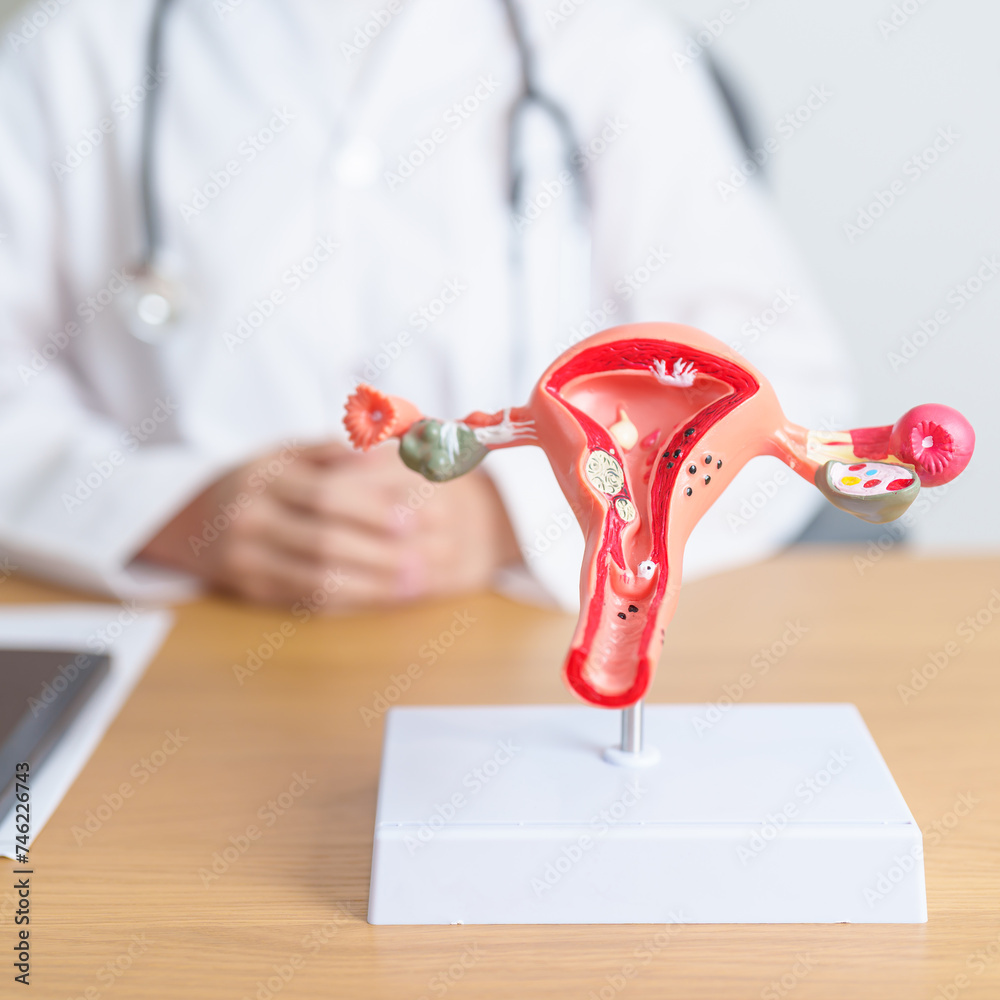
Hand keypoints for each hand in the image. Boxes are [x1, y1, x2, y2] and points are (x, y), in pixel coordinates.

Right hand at [139, 440, 521, 610]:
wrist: (191, 520)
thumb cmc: (262, 481)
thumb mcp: (289, 453)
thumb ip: (338, 452)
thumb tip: (392, 450)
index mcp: (265, 476)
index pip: (325, 495)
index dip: (373, 508)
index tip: (415, 518)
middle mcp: (250, 519)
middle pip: (323, 542)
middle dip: (381, 553)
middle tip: (427, 559)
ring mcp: (246, 561)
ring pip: (316, 581)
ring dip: (374, 586)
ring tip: (418, 584)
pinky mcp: (251, 593)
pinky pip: (307, 603)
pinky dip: (352, 602)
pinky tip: (387, 599)